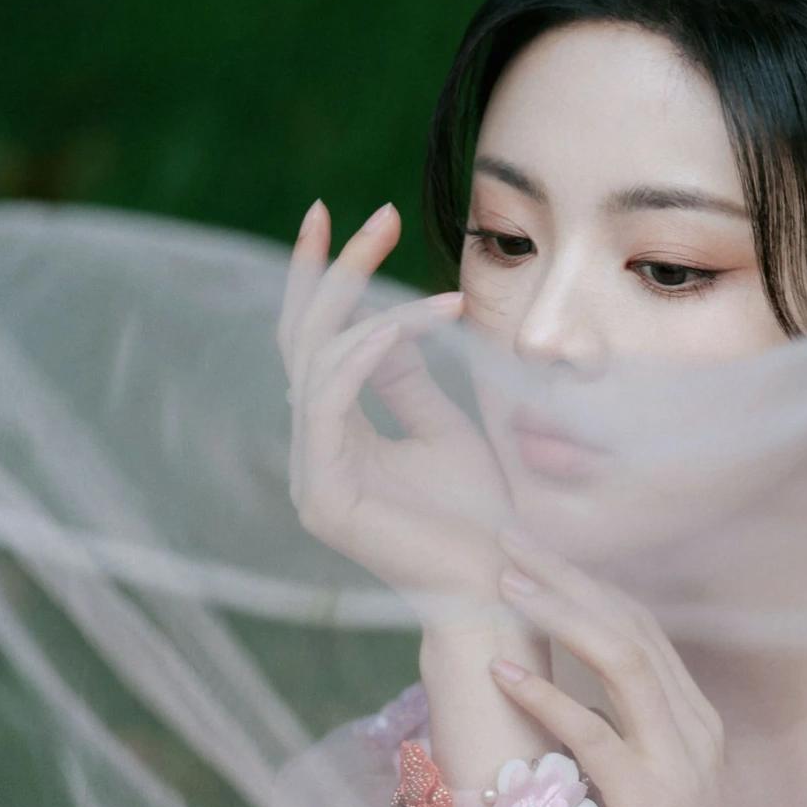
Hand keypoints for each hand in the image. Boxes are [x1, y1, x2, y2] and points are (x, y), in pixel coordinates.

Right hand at [278, 200, 512, 607]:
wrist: (501, 589)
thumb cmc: (484, 521)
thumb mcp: (446, 430)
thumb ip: (407, 381)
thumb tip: (384, 323)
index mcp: (337, 440)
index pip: (315, 345)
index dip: (321, 279)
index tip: (344, 217)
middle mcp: (314, 454)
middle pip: (304, 342)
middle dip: (335, 271)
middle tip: (376, 217)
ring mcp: (312, 478)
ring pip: (320, 363)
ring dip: (375, 312)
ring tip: (438, 298)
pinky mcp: (325, 497)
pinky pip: (333, 400)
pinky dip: (371, 353)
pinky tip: (414, 324)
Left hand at [488, 542, 805, 806]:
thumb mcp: (650, 791)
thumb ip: (624, 741)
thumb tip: (566, 703)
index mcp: (696, 720)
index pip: (642, 626)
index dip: (586, 581)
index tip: (532, 553)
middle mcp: (696, 727)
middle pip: (632, 622)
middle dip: (567, 575)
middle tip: (506, 538)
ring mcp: (680, 761)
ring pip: (622, 657)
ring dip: (558, 613)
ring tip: (504, 583)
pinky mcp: (653, 802)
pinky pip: (597, 732)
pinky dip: (547, 696)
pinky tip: (504, 671)